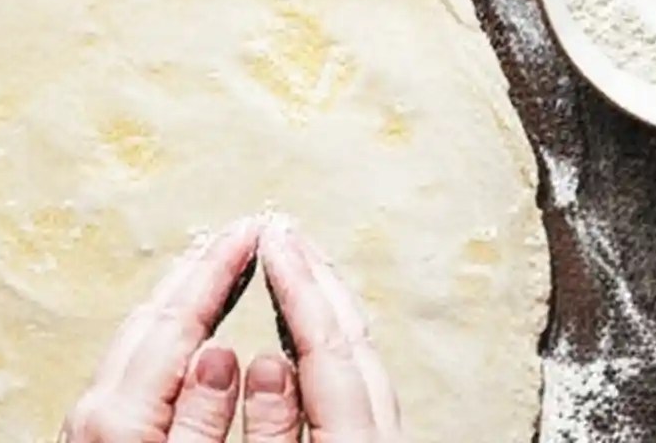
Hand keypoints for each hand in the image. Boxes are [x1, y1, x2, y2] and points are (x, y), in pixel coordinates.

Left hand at [62, 218, 258, 442]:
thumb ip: (201, 419)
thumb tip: (221, 354)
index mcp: (120, 415)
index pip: (179, 319)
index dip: (218, 269)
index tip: (249, 232)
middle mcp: (98, 408)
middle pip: (155, 315)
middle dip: (200, 270)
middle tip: (237, 236)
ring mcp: (90, 419)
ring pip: (141, 334)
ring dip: (180, 295)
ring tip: (212, 268)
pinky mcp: (93, 433)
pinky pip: (134, 357)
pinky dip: (164, 328)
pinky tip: (178, 331)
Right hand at [259, 221, 403, 442]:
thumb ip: (272, 432)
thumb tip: (263, 363)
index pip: (326, 344)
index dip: (295, 283)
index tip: (270, 238)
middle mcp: (385, 435)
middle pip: (355, 337)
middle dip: (316, 278)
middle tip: (283, 233)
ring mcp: (391, 439)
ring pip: (366, 354)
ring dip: (329, 303)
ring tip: (300, 266)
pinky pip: (365, 374)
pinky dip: (338, 338)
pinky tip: (316, 333)